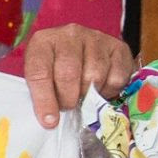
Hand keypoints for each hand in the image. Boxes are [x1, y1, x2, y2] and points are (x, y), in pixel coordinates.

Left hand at [22, 24, 136, 127]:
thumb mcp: (42, 78)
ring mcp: (96, 38)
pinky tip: (100, 88)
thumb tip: (51, 122)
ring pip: (94, 76)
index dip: (44, 100)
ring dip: (89, 95)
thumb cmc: (56, 69)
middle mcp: (70, 34)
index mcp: (43, 42)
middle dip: (68, 99)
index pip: (39, 72)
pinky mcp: (118, 47)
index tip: (50, 121)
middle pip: (69, 74)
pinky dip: (109, 90)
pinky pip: (116, 77)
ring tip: (83, 95)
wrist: (81, 51)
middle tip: (68, 106)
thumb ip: (43, 94)